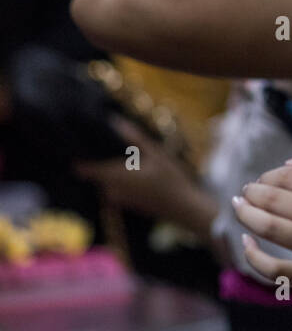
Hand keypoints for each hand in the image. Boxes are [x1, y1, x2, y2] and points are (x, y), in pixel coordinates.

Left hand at [75, 118, 214, 236]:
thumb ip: (135, 139)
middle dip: (91, 161)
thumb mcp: (157, 154)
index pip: (87, 169)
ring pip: (103, 182)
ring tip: (106, 152)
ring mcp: (120, 198)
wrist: (183, 209)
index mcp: (118, 176)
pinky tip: (125, 168)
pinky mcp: (126, 203)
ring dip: (103, 171)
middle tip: (88, 143)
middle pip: (94, 174)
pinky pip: (112, 188)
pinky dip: (113, 179)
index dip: (77, 160)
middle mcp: (114, 189)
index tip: (70, 147)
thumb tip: (115, 121)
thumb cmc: (172, 179)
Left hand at [232, 147, 291, 330]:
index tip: (261, 181)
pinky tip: (247, 244)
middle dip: (252, 193)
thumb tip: (289, 163)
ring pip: (270, 228)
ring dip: (246, 215)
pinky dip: (253, 255)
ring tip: (238, 209)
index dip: (269, 176)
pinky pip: (274, 267)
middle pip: (277, 199)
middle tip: (244, 193)